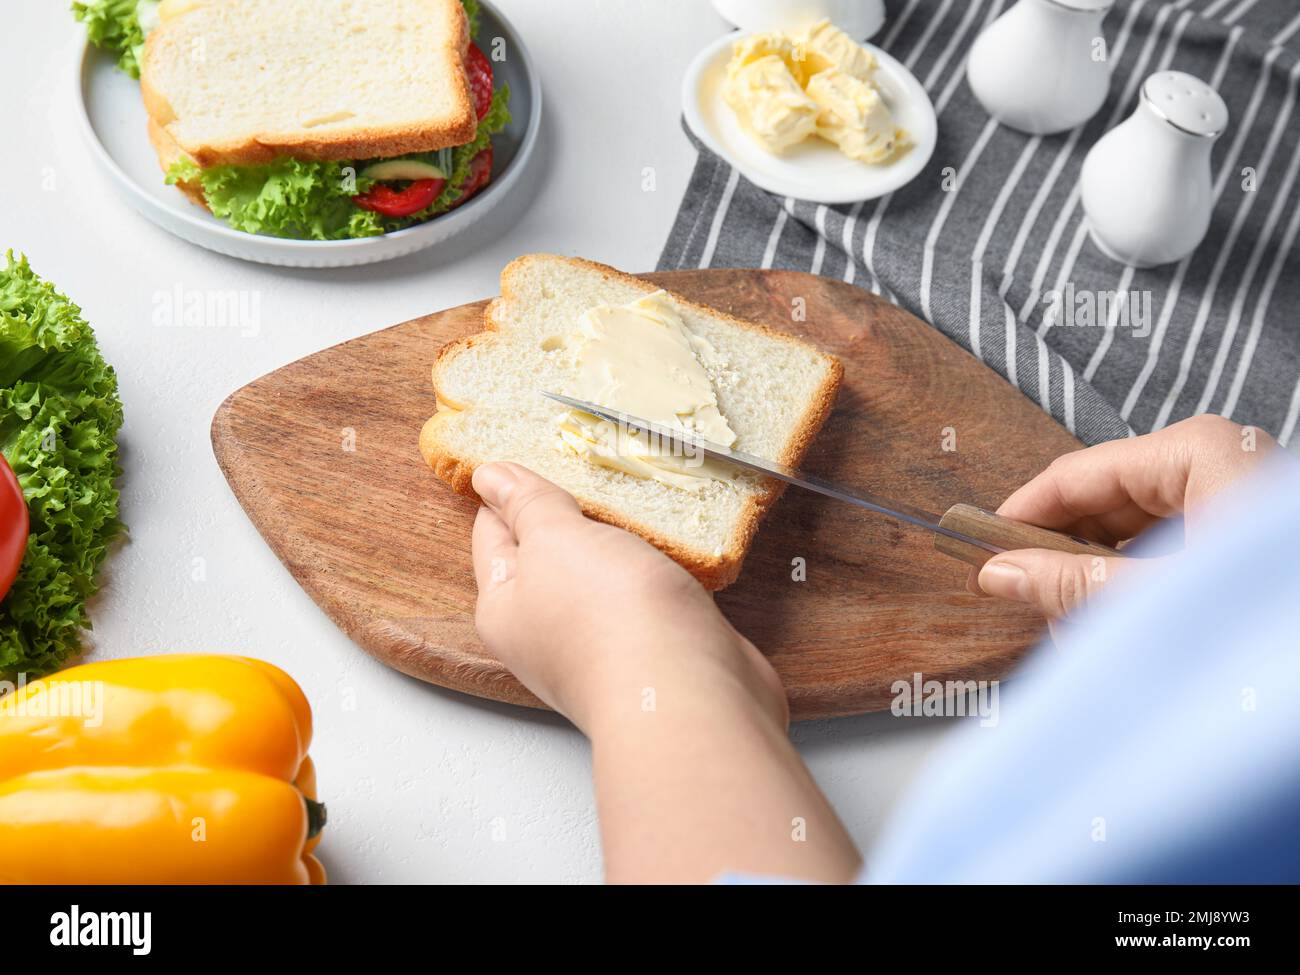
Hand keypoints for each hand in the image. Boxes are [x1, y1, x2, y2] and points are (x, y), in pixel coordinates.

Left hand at [470, 462, 785, 733]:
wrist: (690, 694)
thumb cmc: (609, 616)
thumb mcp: (555, 539)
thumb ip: (527, 504)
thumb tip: (489, 477)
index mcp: (504, 608)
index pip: (492, 534)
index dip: (508, 489)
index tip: (531, 448)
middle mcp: (546, 632)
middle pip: (549, 555)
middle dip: (570, 510)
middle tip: (590, 456)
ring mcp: (601, 643)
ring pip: (601, 573)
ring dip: (619, 537)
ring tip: (635, 488)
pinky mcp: (653, 647)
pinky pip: (645, 594)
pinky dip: (655, 566)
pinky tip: (672, 541)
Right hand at [976, 415, 1274, 618]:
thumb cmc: (1271, 618)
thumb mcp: (1154, 600)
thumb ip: (1068, 583)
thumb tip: (999, 573)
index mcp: (1195, 452)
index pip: (1075, 473)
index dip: (1021, 516)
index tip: (980, 553)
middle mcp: (1214, 462)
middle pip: (1103, 500)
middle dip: (1066, 557)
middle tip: (1034, 605)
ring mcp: (1230, 497)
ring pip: (1132, 528)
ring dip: (1100, 578)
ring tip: (1091, 627)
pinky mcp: (1238, 533)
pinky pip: (1165, 547)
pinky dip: (1137, 585)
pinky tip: (1128, 624)